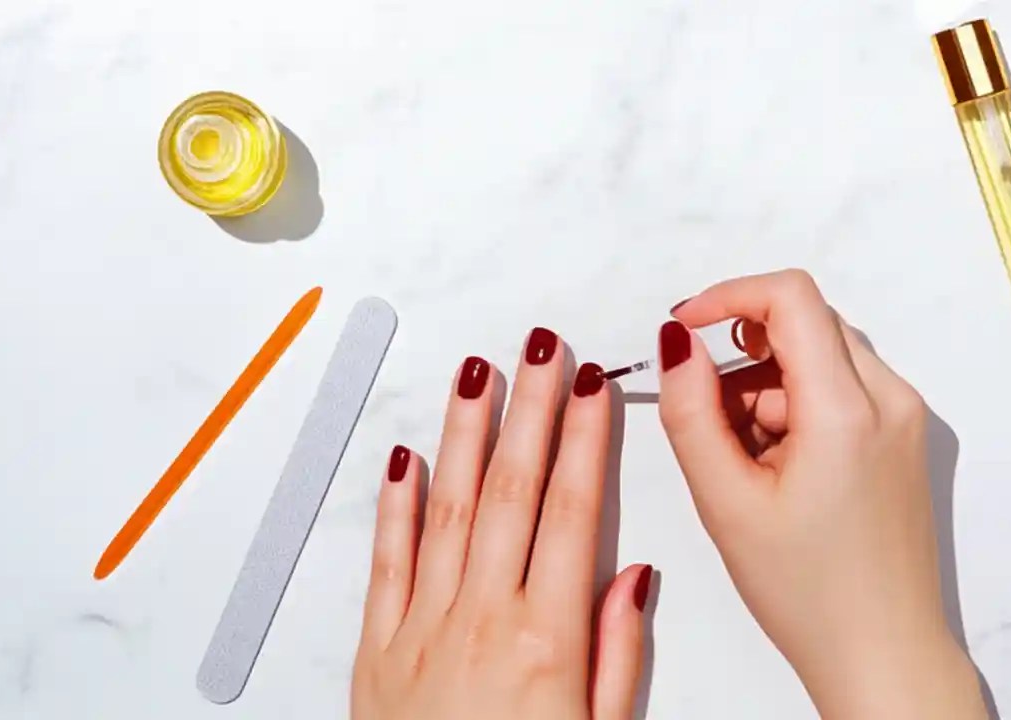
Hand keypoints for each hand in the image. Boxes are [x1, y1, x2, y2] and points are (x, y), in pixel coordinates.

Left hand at [352, 329, 651, 719]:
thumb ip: (619, 654)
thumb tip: (633, 574)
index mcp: (548, 638)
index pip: (574, 510)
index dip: (585, 439)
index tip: (593, 386)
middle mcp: (483, 618)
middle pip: (514, 489)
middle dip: (532, 408)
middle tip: (542, 348)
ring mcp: (424, 628)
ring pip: (448, 507)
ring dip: (466, 433)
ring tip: (479, 374)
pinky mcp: (377, 650)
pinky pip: (386, 561)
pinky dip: (394, 504)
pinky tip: (406, 456)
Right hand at [658, 270, 985, 718]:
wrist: (883, 653)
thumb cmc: (813, 594)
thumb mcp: (727, 501)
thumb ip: (691, 411)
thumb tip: (678, 345)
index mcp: (848, 410)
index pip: (790, 296)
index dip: (727, 295)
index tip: (685, 327)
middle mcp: (889, 400)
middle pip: (805, 324)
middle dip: (743, 353)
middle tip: (707, 415)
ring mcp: (903, 419)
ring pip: (821, 357)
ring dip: (767, 385)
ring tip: (742, 460)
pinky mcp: (901, 438)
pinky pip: (842, 389)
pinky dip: (796, 408)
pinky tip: (775, 468)